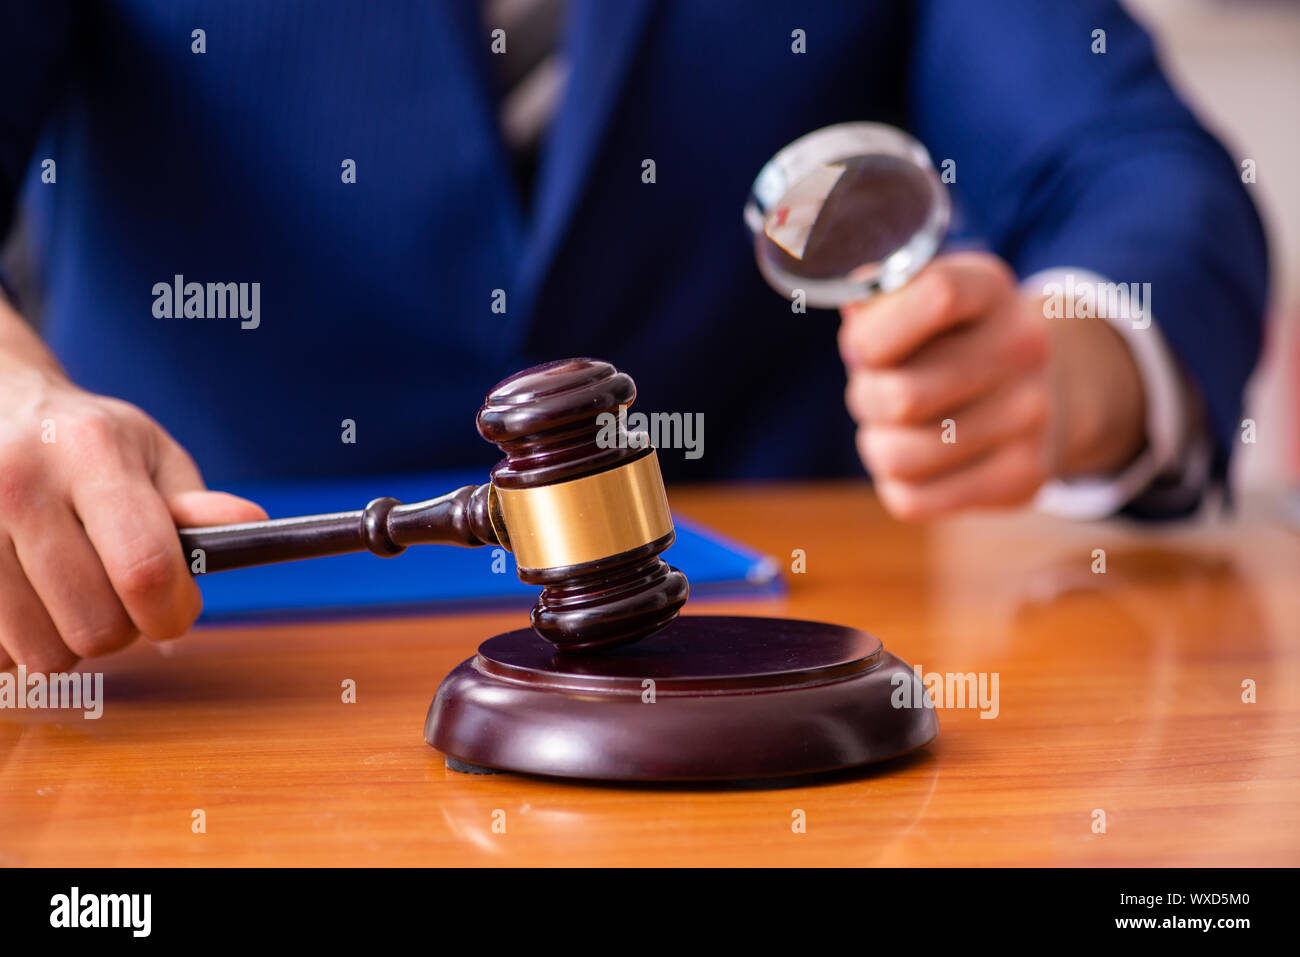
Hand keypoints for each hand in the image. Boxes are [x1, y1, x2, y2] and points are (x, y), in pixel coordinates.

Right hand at [0, 360, 265, 669]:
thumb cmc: (87, 443)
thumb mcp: (149, 455)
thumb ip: (194, 504)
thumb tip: (251, 523)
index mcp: (90, 452)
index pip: (144, 568)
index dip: (172, 612)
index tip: (176, 612)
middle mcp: (19, 484)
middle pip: (94, 626)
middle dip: (124, 629)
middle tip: (120, 596)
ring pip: (40, 652)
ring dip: (68, 640)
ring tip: (69, 592)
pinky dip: (18, 641)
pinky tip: (25, 594)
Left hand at [839, 252, 1145, 519]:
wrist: (1036, 391)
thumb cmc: (946, 343)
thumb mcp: (918, 301)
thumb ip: (878, 300)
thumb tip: (853, 305)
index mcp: (989, 287)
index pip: (935, 296)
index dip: (874, 333)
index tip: (862, 347)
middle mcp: (1024, 347)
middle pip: (901, 397)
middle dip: (865, 398)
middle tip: (875, 391)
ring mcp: (1032, 417)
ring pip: (899, 456)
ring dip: (878, 444)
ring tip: (897, 428)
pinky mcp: (1023, 477)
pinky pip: (912, 499)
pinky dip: (898, 484)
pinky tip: (921, 461)